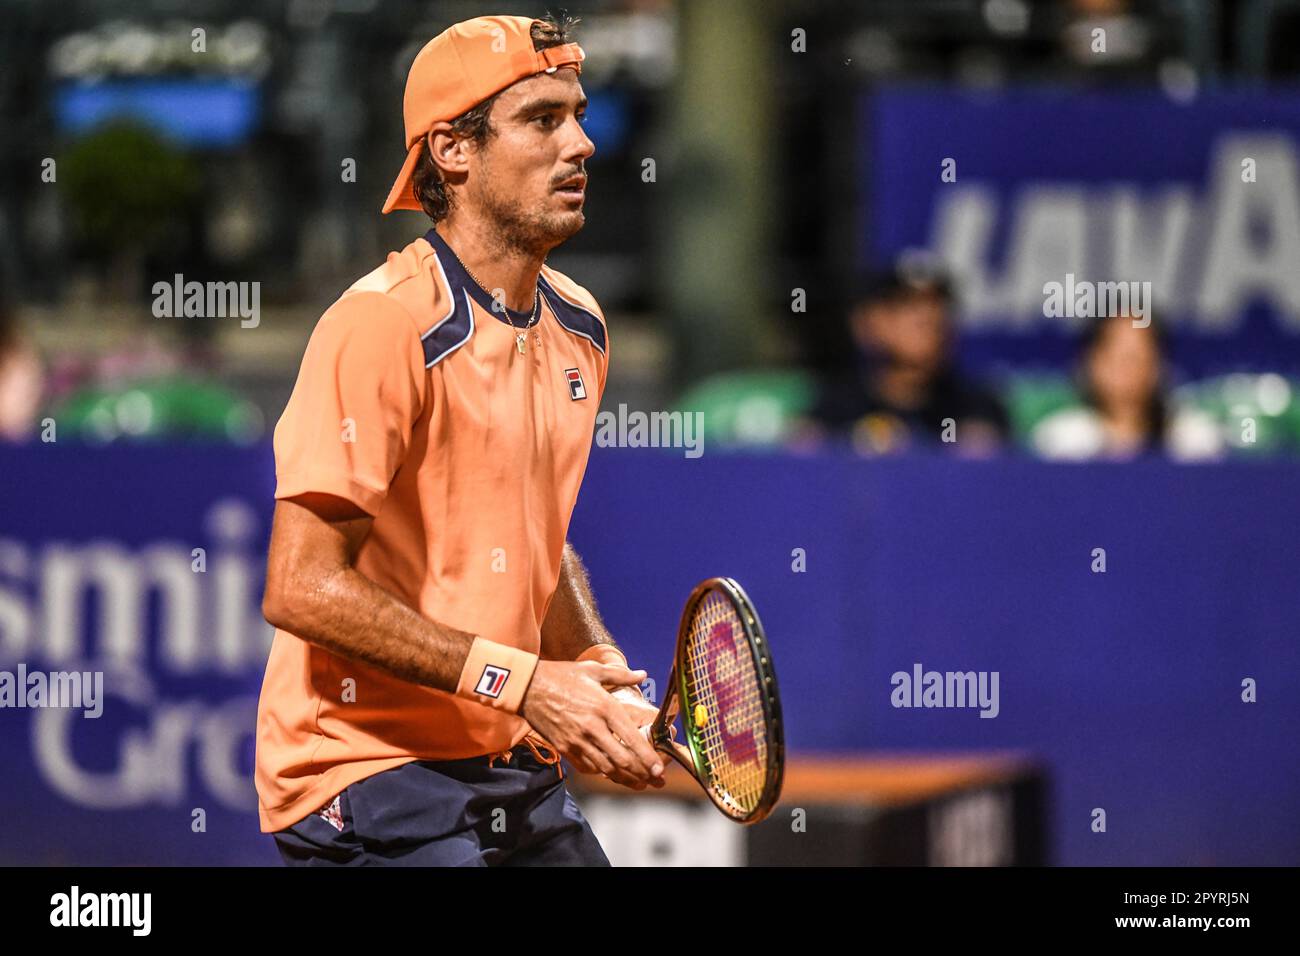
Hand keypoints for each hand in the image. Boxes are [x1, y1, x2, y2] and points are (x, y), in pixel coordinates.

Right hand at [520, 660, 665, 789]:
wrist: (527, 687)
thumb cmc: (561, 676)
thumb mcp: (593, 670)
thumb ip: (620, 675)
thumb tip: (642, 674)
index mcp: (604, 707)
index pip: (631, 738)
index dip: (648, 758)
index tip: (659, 769)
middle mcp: (593, 727)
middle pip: (622, 760)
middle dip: (642, 774)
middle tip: (655, 781)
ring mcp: (577, 740)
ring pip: (606, 768)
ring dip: (624, 778)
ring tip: (639, 783)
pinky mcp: (564, 748)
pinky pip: (587, 767)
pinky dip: (601, 772)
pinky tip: (611, 773)